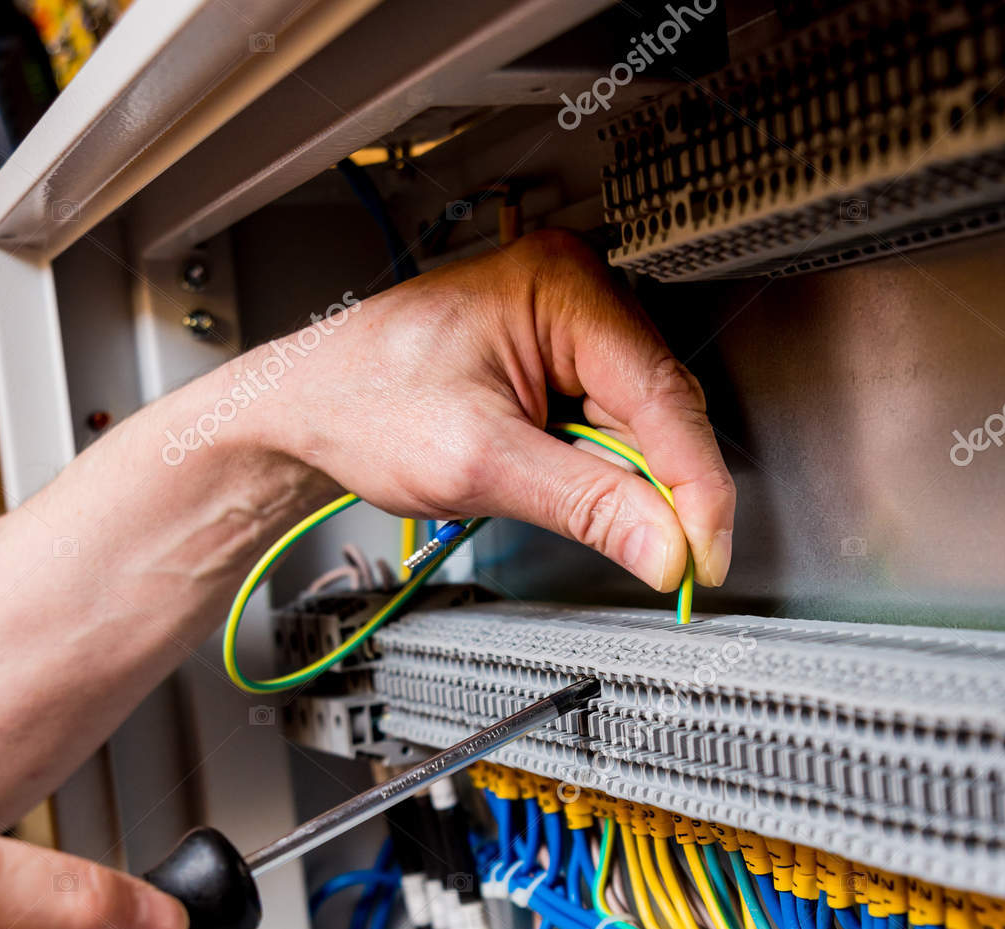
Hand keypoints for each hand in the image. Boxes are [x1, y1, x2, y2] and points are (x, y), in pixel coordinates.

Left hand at [264, 230, 735, 592]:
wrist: (304, 406)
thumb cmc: (361, 401)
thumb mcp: (479, 464)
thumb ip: (584, 507)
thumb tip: (664, 548)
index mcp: (564, 288)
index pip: (664, 400)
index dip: (695, 490)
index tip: (701, 558)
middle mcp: (578, 297)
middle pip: (663, 413)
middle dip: (666, 493)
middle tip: (667, 564)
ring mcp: (571, 333)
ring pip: (641, 430)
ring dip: (629, 487)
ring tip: (580, 516)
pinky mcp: (559, 369)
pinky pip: (609, 434)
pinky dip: (602, 479)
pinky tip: (565, 492)